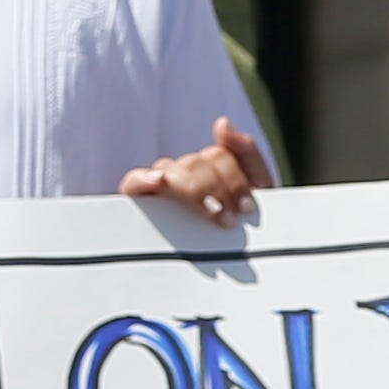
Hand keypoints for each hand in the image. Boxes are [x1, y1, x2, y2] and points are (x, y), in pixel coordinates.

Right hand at [123, 116, 271, 226]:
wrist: (217, 265)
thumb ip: (246, 153)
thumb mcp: (254, 193)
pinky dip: (145, 179)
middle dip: (218, 190)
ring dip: (194, 190)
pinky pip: (134, 181)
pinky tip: (158, 183)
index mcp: (212, 168)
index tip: (247, 208)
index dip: (235, 180)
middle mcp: (186, 171)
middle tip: (230, 219)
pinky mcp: (138, 198)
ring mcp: (161, 183)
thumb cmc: (235, 233)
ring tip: (210, 214)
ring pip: (173, 171)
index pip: (220, 155)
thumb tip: (222, 122)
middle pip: (198, 163)